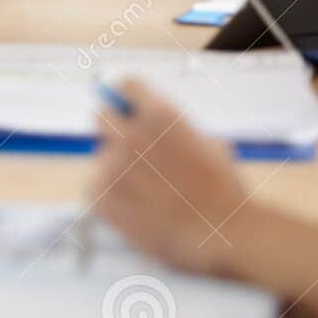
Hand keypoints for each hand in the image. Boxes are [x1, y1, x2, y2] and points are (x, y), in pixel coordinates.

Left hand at [91, 81, 248, 275]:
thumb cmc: (223, 188)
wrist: (220, 230)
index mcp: (158, 114)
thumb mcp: (207, 141)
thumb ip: (175, 130)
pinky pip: (94, 186)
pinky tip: (133, 206)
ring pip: (101, 156)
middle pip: (102, 116)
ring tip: (145, 192)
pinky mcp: (101, 195)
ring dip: (116, 167)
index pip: (127, 86)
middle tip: (129, 149)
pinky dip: (108, 195)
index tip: (130, 110)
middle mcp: (130, 134)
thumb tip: (154, 127)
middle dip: (114, 129)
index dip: (130, 99)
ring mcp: (112, 165)